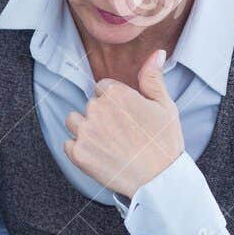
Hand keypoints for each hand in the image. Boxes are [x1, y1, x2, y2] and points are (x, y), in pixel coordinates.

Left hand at [64, 49, 182, 197]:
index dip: (115, 102)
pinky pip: (68, 144)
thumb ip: (153, 78)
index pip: (102, 88)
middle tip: (121, 134)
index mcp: (116, 93)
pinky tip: (99, 156)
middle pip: (89, 105)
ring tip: (107, 144)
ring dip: (85, 130)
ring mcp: (85, 132)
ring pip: (74, 121)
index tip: (126, 117)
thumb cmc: (164, 143)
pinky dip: (79, 150)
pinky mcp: (78, 153)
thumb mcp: (165, 106)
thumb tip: (156, 53)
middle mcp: (96, 109)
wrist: (159, 181)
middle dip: (101, 116)